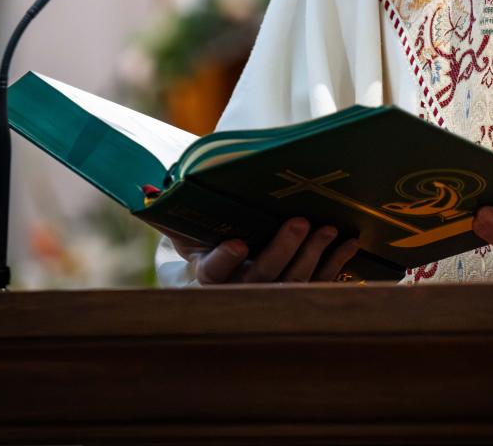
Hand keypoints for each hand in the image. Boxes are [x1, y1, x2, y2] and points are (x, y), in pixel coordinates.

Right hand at [165, 218, 359, 283]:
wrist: (231, 244)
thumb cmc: (207, 228)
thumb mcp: (184, 221)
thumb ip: (167, 212)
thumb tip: (142, 197)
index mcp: (209, 275)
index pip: (215, 272)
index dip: (225, 259)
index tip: (237, 242)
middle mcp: (240, 292)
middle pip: (262, 277)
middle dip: (283, 251)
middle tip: (299, 222)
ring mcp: (273, 295)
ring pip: (294, 283)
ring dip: (314, 257)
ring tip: (329, 229)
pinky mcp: (300, 293)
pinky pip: (320, 284)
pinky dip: (337, 265)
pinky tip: (350, 243)